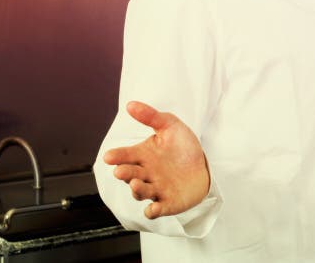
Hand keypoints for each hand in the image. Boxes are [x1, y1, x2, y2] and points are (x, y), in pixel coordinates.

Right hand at [103, 101, 209, 219]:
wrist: (204, 165)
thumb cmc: (182, 146)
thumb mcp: (170, 126)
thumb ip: (151, 117)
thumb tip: (130, 104)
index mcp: (142, 155)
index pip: (125, 156)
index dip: (116, 156)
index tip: (109, 156)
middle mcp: (145, 174)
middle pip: (130, 174)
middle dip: (124, 173)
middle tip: (121, 171)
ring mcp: (155, 189)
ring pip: (140, 192)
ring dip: (137, 190)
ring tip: (137, 183)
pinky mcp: (167, 203)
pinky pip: (157, 209)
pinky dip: (153, 210)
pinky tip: (152, 208)